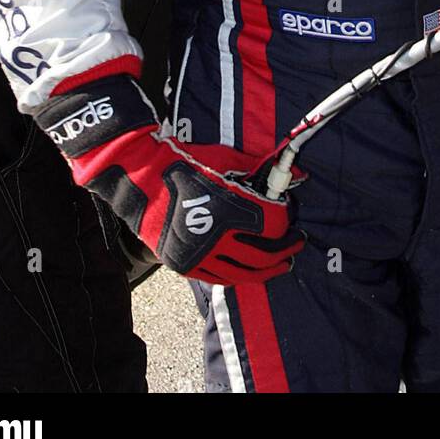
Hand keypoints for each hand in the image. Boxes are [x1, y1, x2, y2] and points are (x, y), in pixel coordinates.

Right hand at [35, 72, 304, 283]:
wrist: (141, 178)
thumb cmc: (187, 163)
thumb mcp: (225, 160)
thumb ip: (259, 171)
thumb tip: (297, 172)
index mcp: (228, 208)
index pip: (273, 224)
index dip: (286, 220)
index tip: (289, 215)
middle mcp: (215, 236)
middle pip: (263, 254)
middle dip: (285, 250)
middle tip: (296, 245)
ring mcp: (199, 255)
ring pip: (243, 273)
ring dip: (267, 269)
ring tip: (281, 264)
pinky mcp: (184, 265)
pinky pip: (219, 278)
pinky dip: (239, 275)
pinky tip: (250, 270)